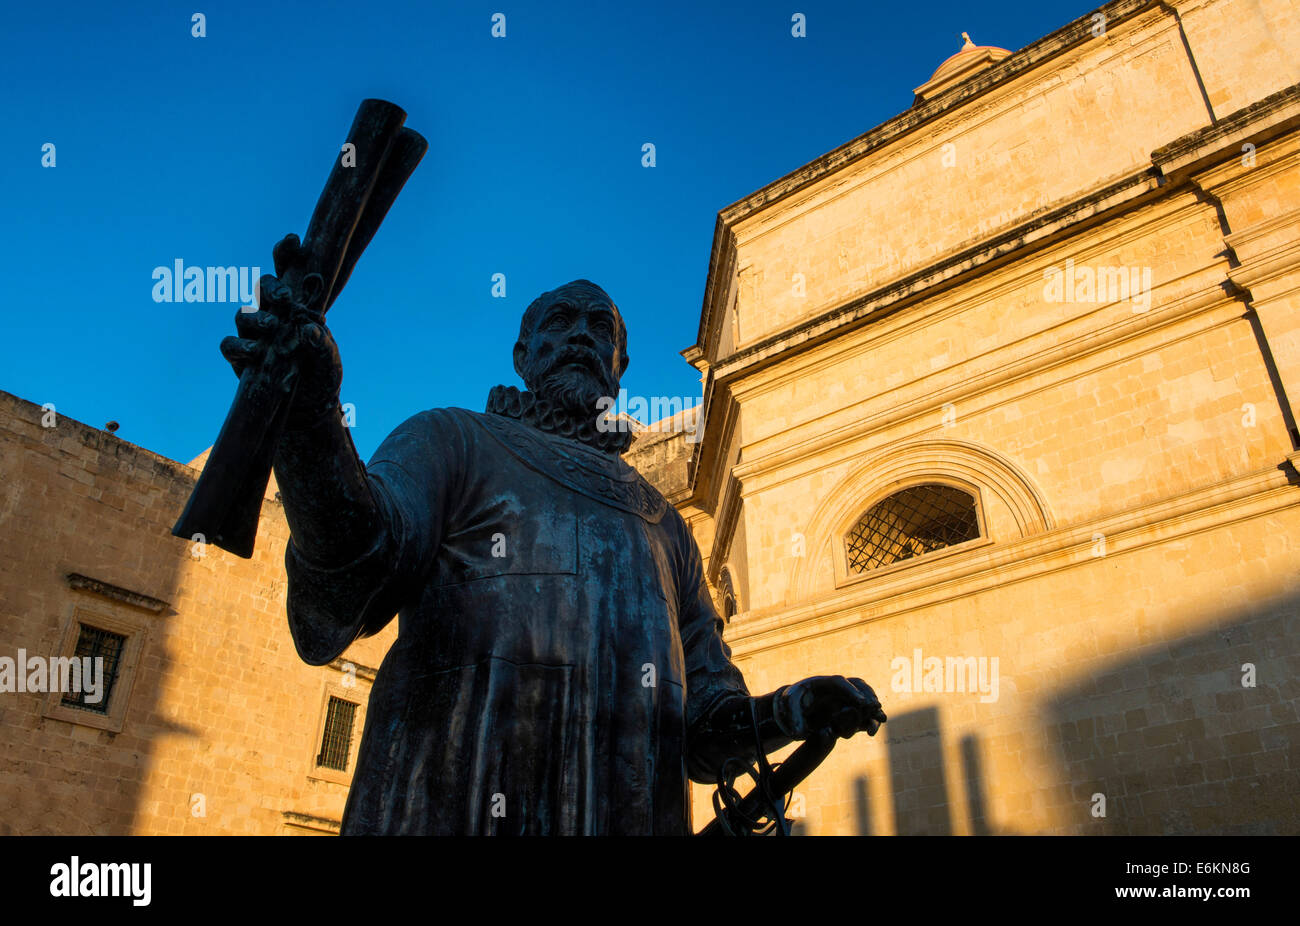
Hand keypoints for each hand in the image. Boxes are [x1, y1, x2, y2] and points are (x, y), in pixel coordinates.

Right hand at [219, 234, 342, 425]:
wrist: (310, 409)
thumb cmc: (322, 374)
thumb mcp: (329, 359)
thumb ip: (322, 344)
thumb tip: (307, 329)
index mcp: (296, 306)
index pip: (288, 272)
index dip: (285, 253)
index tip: (293, 241)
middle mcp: (272, 314)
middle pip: (262, 287)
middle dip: (271, 288)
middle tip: (286, 299)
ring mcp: (254, 335)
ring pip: (244, 315)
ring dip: (257, 319)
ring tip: (273, 329)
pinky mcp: (241, 358)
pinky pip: (230, 345)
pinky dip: (240, 347)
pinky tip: (256, 353)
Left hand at [774, 676, 886, 739]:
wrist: (795, 709)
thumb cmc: (792, 705)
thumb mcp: (789, 710)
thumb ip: (793, 718)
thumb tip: (799, 733)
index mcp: (822, 683)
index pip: (839, 682)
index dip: (851, 690)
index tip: (861, 701)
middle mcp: (836, 688)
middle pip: (856, 684)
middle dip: (867, 695)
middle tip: (875, 707)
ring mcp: (844, 697)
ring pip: (864, 696)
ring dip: (873, 706)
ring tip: (880, 719)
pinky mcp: (849, 709)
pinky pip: (864, 711)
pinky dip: (871, 718)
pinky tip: (874, 728)